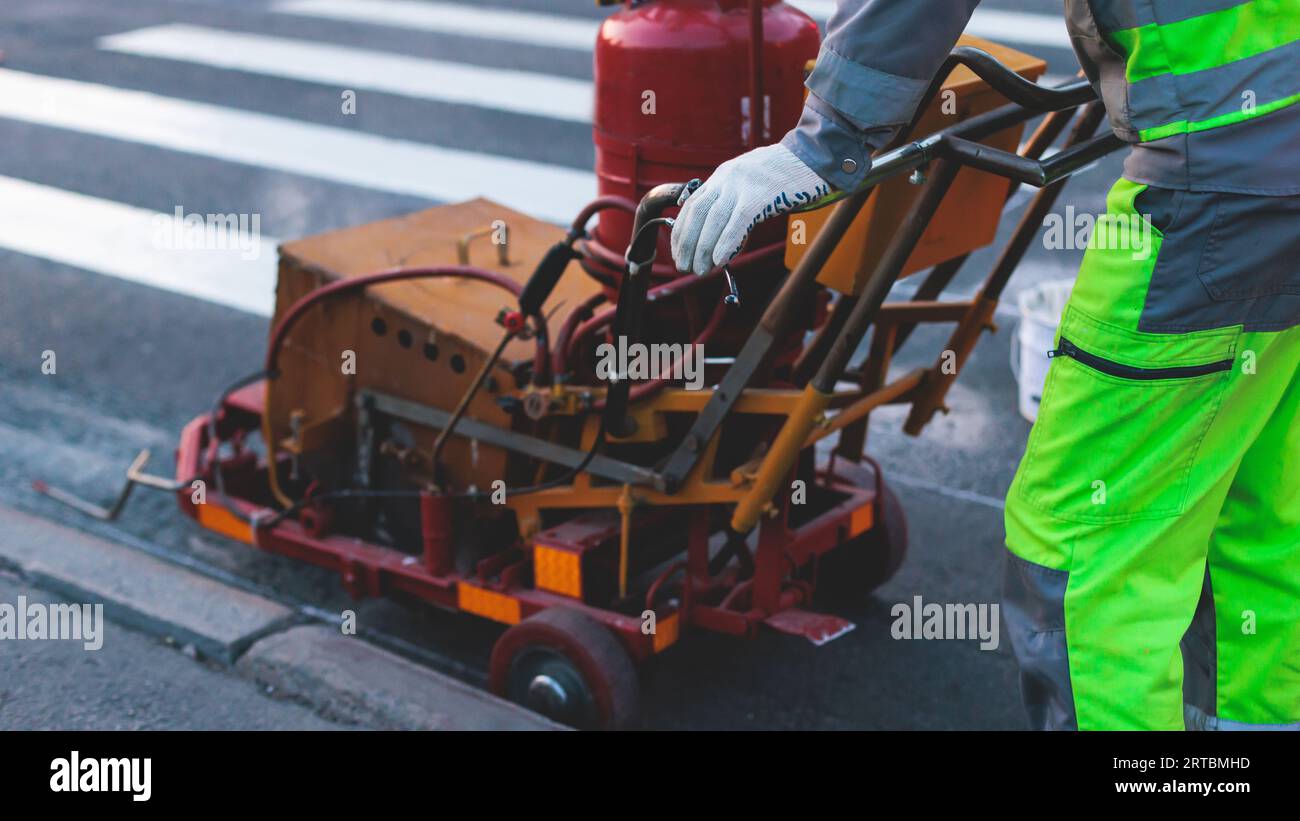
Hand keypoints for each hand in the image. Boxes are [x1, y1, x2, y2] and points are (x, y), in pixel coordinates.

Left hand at [671, 143, 831, 275]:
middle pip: (697, 213)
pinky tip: (720, 260)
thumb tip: (721, 241)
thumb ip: (735, 204)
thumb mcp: (752, 184)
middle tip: (685, 267)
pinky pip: (737, 222)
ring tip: (701, 270)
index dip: (682, 232)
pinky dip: (726, 243)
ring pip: (713, 220)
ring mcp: (744, 184)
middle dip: (687, 243)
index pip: (692, 205)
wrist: (816, 158)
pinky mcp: (761, 195)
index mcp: (724, 175)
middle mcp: (728, 177)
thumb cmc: (788, 177)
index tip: (679, 253)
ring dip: (703, 249)